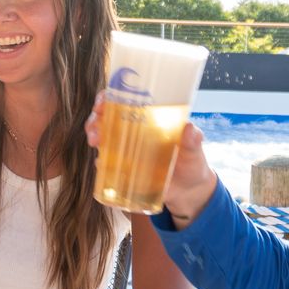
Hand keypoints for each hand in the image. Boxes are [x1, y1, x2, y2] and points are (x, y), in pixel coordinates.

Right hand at [85, 94, 218, 226]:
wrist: (189, 192)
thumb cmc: (192, 164)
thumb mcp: (194, 151)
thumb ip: (193, 141)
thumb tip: (190, 129)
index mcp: (150, 117)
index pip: (126, 99)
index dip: (110, 96)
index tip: (103, 102)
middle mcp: (135, 129)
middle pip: (108, 116)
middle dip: (96, 118)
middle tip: (96, 128)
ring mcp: (127, 149)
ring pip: (103, 135)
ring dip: (94, 134)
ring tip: (95, 142)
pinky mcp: (124, 168)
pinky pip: (106, 161)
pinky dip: (99, 161)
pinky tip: (99, 163)